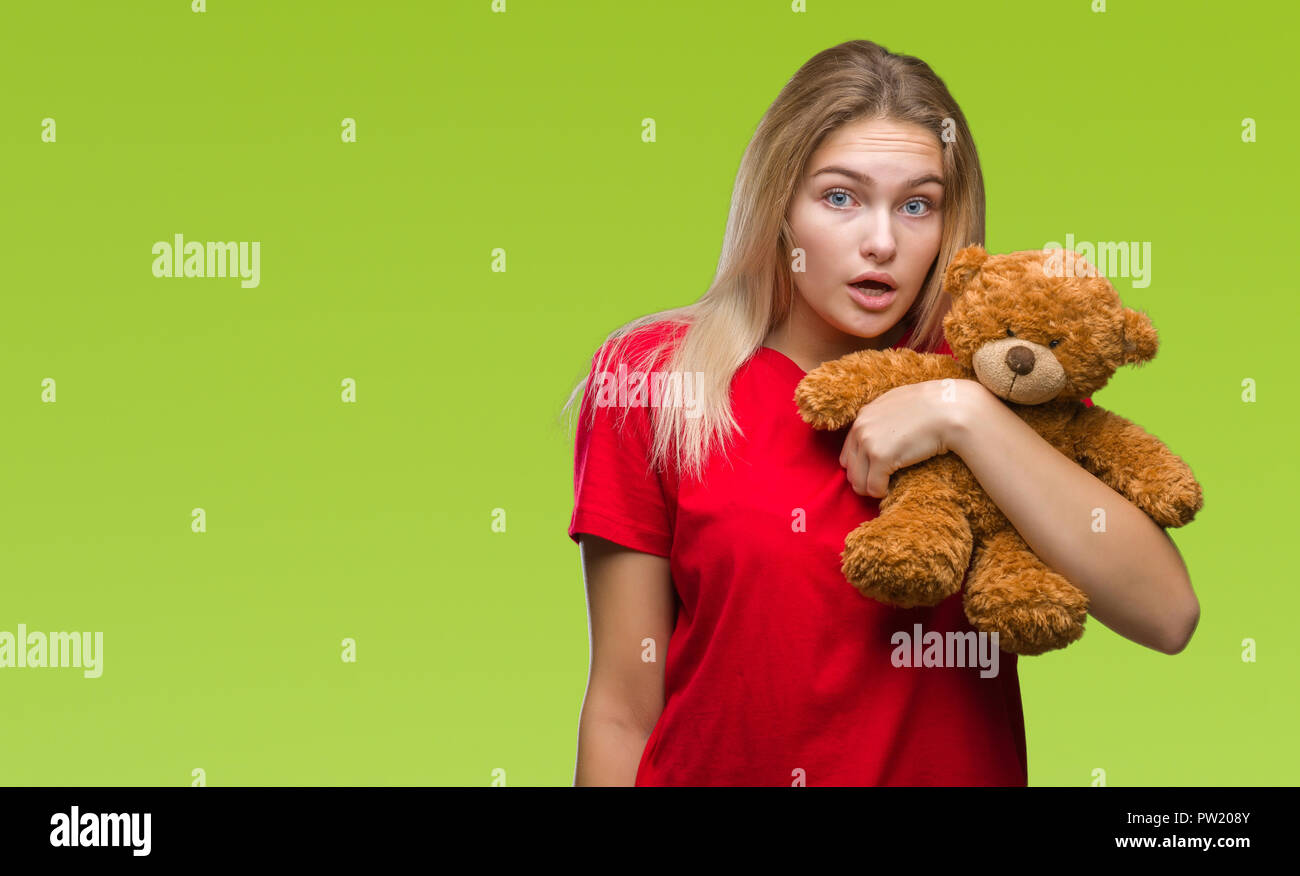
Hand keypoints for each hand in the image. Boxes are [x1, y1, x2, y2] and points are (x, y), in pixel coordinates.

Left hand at [838, 378, 969, 497]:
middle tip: (879, 484)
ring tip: (884, 487)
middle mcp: (861, 428)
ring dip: (870, 488)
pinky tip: (890, 489)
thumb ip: (884, 415)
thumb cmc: (932, 406)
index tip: (873, 472)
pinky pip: (873, 487)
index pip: (849, 451)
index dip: (860, 465)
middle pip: (850, 468)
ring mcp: (869, 442)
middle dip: (863, 479)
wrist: (949, 409)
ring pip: (858, 481)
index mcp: (864, 415)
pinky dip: (881, 492)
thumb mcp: (899, 402)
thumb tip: (883, 431)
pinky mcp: (880, 457)